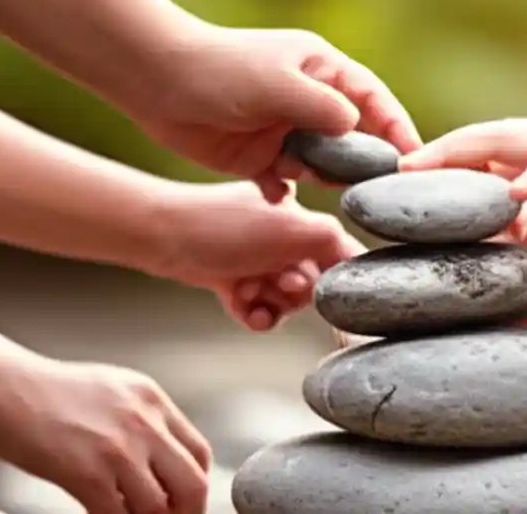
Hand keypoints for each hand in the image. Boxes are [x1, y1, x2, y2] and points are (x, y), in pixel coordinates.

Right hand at [0, 358, 211, 513]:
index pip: (199, 453)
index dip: (196, 486)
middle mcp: (144, 422)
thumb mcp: (113, 391)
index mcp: (153, 400)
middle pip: (192, 484)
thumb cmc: (48, 392)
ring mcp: (118, 449)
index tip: (185, 502)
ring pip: (156, 508)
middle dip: (185, 513)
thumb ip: (142, 421)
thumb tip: (161, 460)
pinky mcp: (87, 473)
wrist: (2, 387)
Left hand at [138, 23, 420, 198]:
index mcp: (322, 71)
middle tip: (378, 190)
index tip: (416, 158)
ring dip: (323, 179)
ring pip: (321, 165)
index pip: (373, 100)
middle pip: (353, 138)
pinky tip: (279, 197)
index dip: (397, 127)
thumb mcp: (279, 84)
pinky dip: (286, 193)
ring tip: (321, 188)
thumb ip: (322, 107)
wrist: (158, 82)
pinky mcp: (258, 157)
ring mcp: (284, 131)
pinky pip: (286, 183)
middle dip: (363, 163)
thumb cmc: (222, 70)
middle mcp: (308, 102)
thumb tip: (358, 129)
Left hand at [144, 182, 364, 330]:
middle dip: (299, 291)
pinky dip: (255, 314)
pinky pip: (261, 309)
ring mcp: (258, 259)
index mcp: (301, 213)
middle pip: (315, 282)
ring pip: (287, 300)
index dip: (336, 274)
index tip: (329, 288)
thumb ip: (337, 244)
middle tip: (280, 282)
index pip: (338, 250)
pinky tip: (244, 309)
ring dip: (274, 304)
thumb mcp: (295, 228)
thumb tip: (363, 266)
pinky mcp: (235, 280)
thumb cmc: (228, 226)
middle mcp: (283, 234)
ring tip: (252, 293)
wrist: (163, 238)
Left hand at [400, 93, 526, 225]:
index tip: (389, 187)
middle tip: (383, 175)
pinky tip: (514, 189)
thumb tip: (512, 235)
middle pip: (479, 141)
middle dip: (430, 156)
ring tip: (421, 167)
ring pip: (512, 139)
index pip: (480, 156)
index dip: (435, 167)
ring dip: (465, 153)